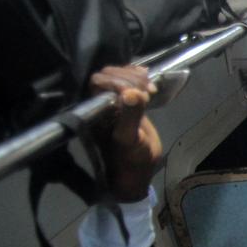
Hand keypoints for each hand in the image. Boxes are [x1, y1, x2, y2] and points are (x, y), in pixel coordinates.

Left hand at [89, 66, 161, 201]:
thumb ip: (130, 117)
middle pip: (109, 73)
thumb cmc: (130, 160)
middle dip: (131, 78)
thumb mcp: (131, 141)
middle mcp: (101, 103)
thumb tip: (132, 93)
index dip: (118, 81)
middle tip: (148, 92)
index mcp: (95, 111)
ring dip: (137, 77)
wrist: (138, 172)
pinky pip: (129, 80)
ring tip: (151, 91)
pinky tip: (151, 87)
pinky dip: (140, 78)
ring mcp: (114, 102)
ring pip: (119, 74)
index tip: (139, 93)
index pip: (99, 81)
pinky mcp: (126, 102)